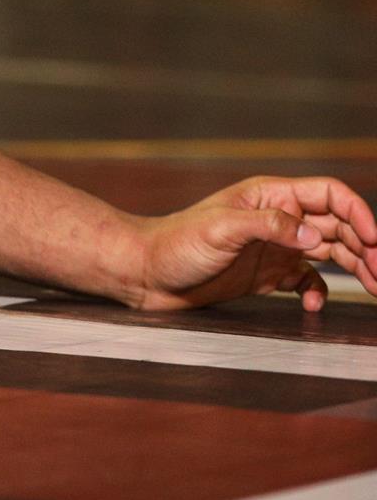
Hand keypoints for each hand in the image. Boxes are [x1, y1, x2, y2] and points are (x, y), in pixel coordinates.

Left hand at [133, 176, 376, 311]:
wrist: (145, 273)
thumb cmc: (175, 244)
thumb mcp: (221, 229)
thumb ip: (269, 227)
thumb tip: (317, 237)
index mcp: (270, 196)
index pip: (329, 195)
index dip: (358, 213)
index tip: (374, 241)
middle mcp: (278, 219)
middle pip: (338, 226)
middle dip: (367, 246)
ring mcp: (274, 247)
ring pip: (330, 253)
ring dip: (355, 269)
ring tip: (375, 289)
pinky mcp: (267, 274)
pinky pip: (306, 281)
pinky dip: (317, 292)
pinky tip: (311, 304)